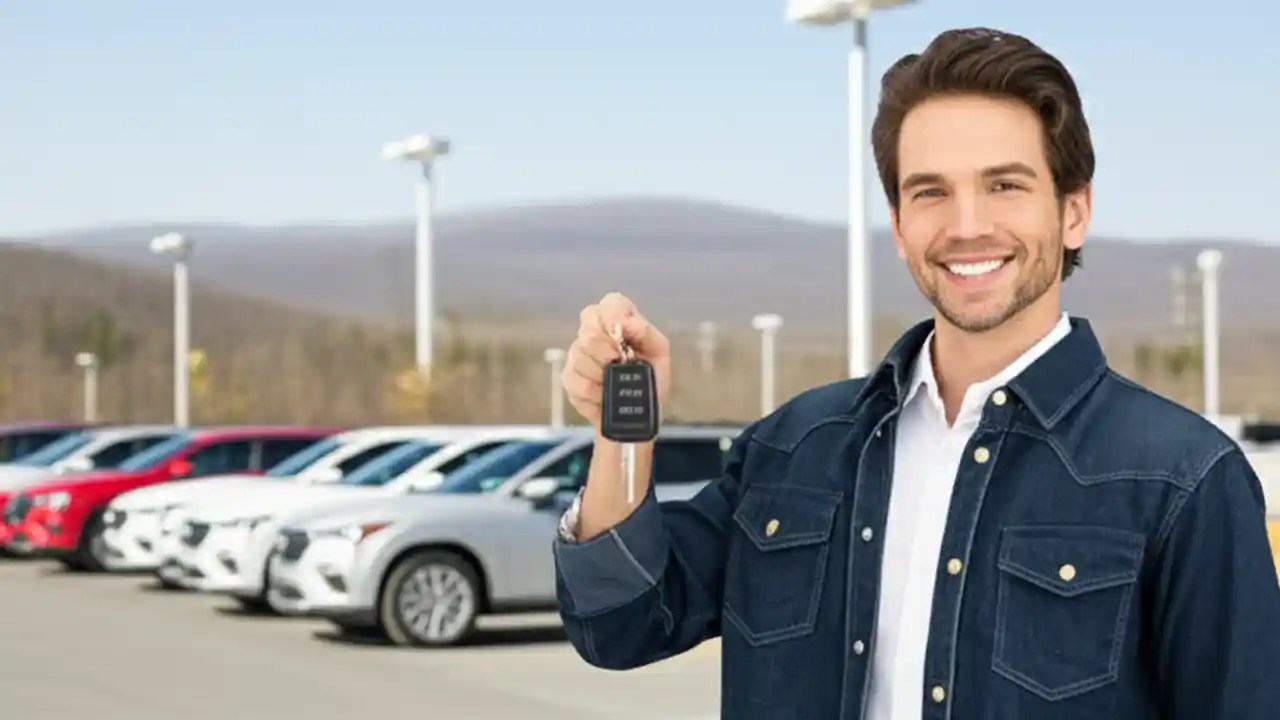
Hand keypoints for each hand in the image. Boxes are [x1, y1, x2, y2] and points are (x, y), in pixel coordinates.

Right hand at [562, 292, 670, 430]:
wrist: (638, 413)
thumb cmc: (649, 377)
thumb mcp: (658, 354)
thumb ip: (646, 333)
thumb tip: (627, 323)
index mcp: (618, 319)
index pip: (610, 303)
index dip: (613, 316)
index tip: (622, 337)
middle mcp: (593, 332)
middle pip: (589, 330)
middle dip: (607, 352)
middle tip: (620, 364)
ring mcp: (577, 354)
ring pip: (580, 357)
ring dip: (603, 376)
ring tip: (615, 384)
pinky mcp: (569, 378)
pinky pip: (576, 382)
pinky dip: (594, 393)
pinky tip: (603, 396)